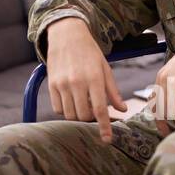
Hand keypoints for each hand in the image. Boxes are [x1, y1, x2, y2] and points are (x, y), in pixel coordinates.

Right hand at [45, 17, 126, 141]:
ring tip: (83, 104)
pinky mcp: (51, 85)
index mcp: (94, 78)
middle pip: (83, 115)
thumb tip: (122, 110)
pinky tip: (72, 100)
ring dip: (78, 116)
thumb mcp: (105, 69)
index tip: (107, 140)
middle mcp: (77, 83)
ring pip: (70, 115)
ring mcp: (62, 84)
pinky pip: (58, 108)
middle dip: (90, 119)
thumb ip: (113, 91)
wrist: (67, 34)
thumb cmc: (90, 52)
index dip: (104, 127)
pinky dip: (66, 110)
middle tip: (94, 112)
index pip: (100, 109)